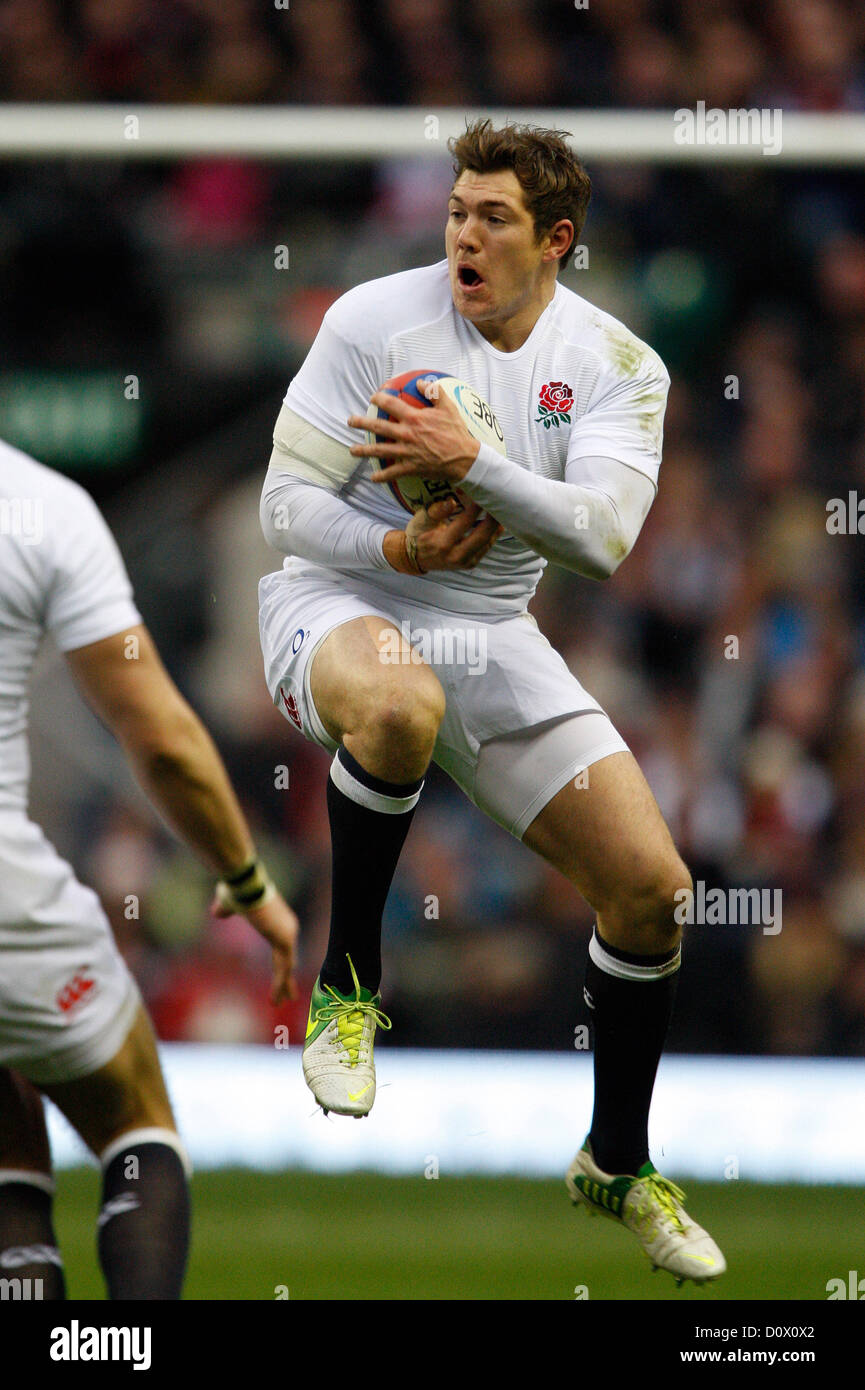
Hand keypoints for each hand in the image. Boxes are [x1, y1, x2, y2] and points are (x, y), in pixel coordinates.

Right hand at [211, 890, 299, 1004]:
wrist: (245, 884)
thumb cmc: (237, 890)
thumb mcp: (229, 903)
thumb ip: (225, 910)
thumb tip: (216, 912)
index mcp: (278, 921)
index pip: (281, 950)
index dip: (280, 966)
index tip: (282, 979)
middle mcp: (288, 928)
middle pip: (287, 960)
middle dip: (286, 980)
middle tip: (289, 997)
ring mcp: (288, 934)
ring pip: (286, 967)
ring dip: (282, 987)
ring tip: (278, 1004)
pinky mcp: (285, 940)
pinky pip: (284, 968)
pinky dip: (280, 984)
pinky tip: (275, 999)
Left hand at [348, 380, 480, 485]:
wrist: (465, 459)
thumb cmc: (457, 432)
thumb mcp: (449, 407)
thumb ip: (434, 392)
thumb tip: (421, 382)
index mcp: (415, 418)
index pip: (391, 404)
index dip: (380, 398)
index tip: (373, 398)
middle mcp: (407, 434)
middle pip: (378, 427)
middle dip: (362, 423)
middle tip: (350, 421)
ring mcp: (407, 452)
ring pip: (380, 451)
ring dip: (364, 451)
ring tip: (352, 450)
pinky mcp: (411, 467)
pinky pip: (392, 473)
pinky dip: (382, 476)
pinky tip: (373, 478)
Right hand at [392, 496, 503, 572]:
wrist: (416, 558)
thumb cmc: (419, 535)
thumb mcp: (422, 519)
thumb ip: (437, 510)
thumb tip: (452, 501)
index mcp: (443, 544)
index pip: (465, 523)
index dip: (476, 508)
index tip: (482, 493)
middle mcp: (456, 556)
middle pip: (482, 535)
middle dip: (493, 518)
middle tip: (498, 501)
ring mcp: (465, 562)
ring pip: (487, 542)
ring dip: (495, 525)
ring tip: (500, 509)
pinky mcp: (470, 563)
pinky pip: (485, 547)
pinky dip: (492, 534)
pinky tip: (497, 522)